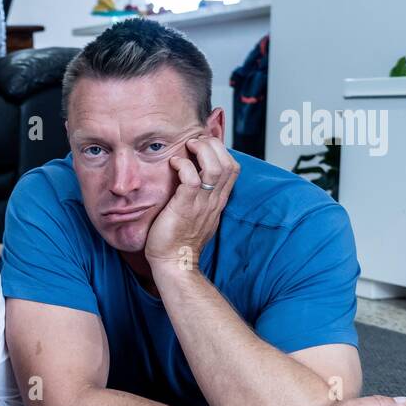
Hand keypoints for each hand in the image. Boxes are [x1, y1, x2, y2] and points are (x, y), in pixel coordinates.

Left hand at [144, 136, 239, 274]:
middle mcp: (213, 200)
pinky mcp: (185, 207)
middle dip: (213, 145)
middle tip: (194, 142)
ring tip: (187, 146)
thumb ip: (201, 197)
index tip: (204, 145)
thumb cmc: (178, 239)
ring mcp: (201, 204)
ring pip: (215, 168)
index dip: (221, 150)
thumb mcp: (197, 214)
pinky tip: (173, 163)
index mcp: (217, 200)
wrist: (174, 263)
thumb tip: (194, 179)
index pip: (232, 168)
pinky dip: (183, 165)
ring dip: (201, 150)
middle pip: (228, 163)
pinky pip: (192, 180)